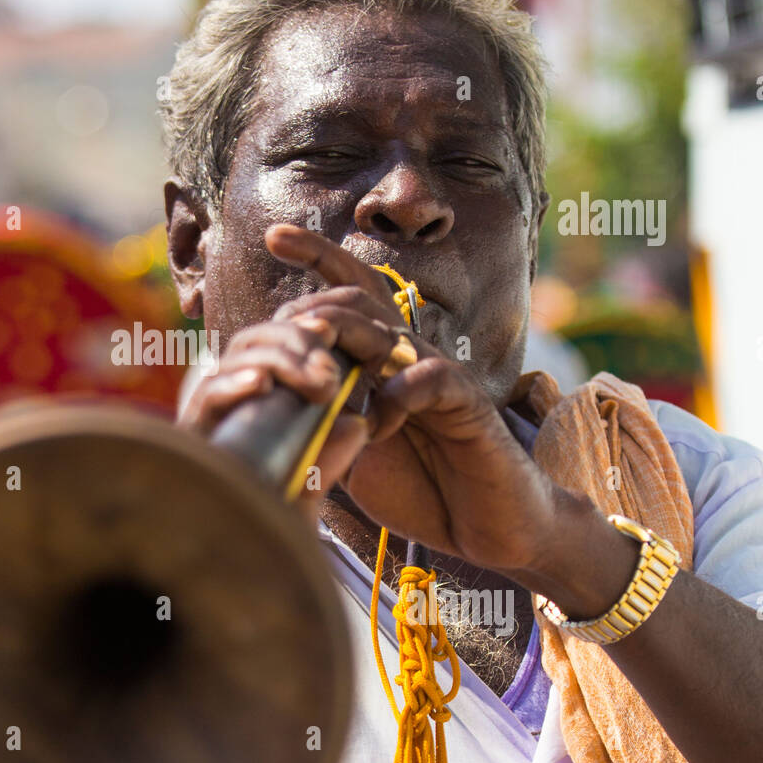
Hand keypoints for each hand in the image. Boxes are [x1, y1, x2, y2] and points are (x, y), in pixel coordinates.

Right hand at [176, 292, 370, 523]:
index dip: (296, 336)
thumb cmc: (265, 544)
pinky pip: (203, 399)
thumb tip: (355, 424)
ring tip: (316, 382)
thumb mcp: (305, 499)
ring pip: (228, 361)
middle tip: (331, 371)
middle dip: (292, 343)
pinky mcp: (184, 442)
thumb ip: (327, 465)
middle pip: (247, 346)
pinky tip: (260, 383)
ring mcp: (200, 424)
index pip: (268, 353)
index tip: (328, 335)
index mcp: (249, 414)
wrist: (232, 580)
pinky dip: (231, 384)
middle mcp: (220, 412)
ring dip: (276, 359)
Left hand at [253, 224, 577, 573]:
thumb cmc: (423, 487)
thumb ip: (322, 419)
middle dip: (314, 289)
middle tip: (281, 303)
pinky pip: (427, 378)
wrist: (491, 528)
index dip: (315, 256)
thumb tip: (271, 399)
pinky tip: (374, 424)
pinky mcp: (467, 405)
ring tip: (310, 356)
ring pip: (385, 331)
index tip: (273, 234)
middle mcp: (408, 355)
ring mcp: (439, 375)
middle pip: (359, 296)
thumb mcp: (354, 450)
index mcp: (379, 360)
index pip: (347, 292)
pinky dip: (393, 397)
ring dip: (342, 339)